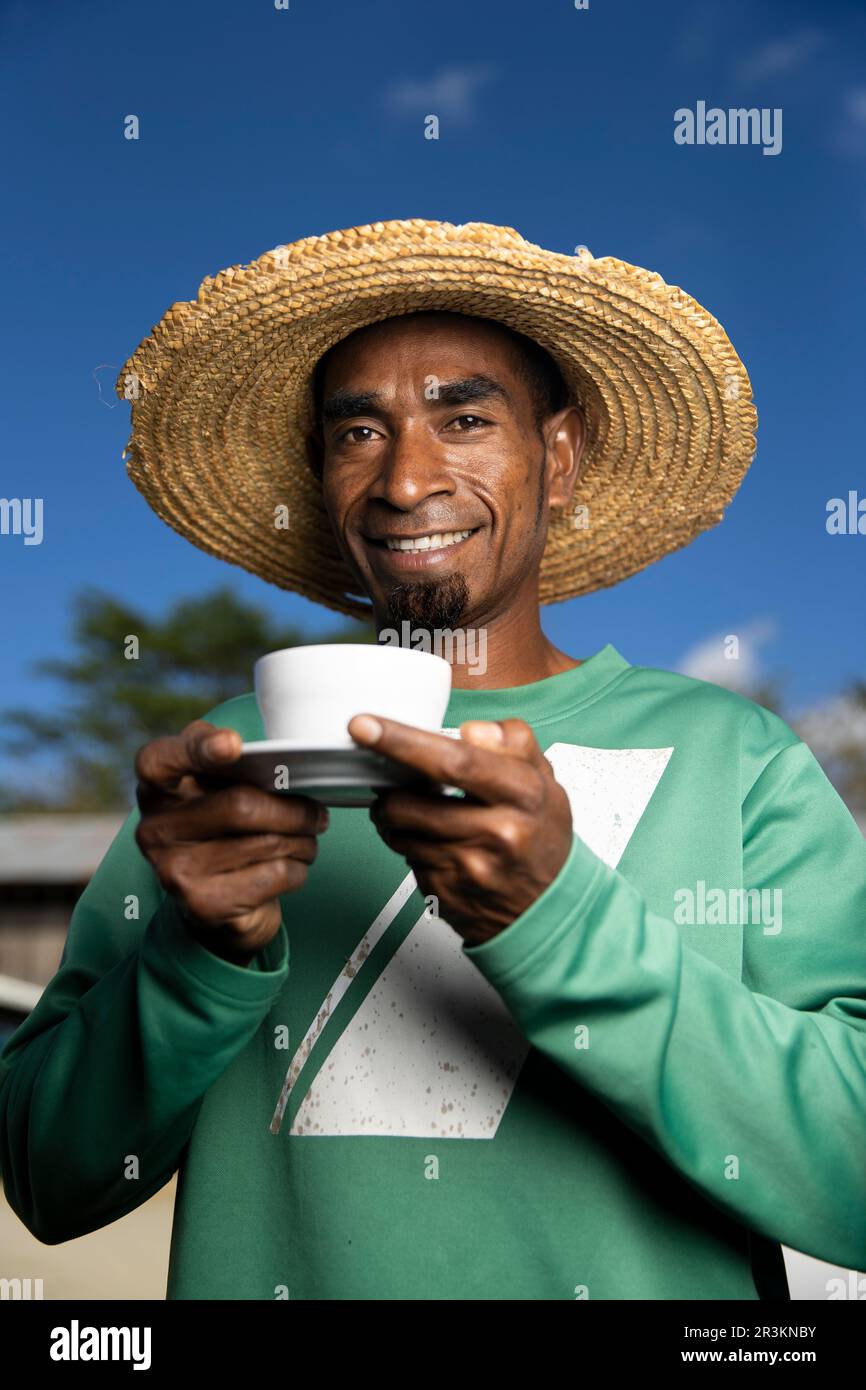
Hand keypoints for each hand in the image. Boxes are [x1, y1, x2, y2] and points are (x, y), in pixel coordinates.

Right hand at [134, 720, 328, 964]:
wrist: (219, 908)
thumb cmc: (226, 832)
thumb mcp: (216, 791)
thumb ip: (227, 761)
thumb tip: (266, 753)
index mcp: (156, 789)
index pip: (159, 760)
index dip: (197, 749)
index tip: (233, 745)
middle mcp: (155, 829)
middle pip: (240, 805)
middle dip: (294, 810)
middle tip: (318, 815)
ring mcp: (174, 870)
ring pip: (268, 841)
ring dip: (304, 841)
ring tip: (305, 842)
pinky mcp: (203, 904)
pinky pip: (276, 873)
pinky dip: (298, 869)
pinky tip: (291, 868)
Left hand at [349, 715, 572, 945]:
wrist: (551, 909)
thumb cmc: (542, 838)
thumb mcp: (545, 780)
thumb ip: (513, 742)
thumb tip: (472, 730)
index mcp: (521, 795)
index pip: (454, 761)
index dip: (401, 742)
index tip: (363, 727)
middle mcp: (497, 833)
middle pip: (410, 803)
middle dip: (387, 790)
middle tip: (389, 782)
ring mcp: (469, 869)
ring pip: (399, 833)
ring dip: (395, 819)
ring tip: (416, 813)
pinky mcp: (447, 894)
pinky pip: (407, 860)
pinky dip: (412, 847)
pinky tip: (435, 845)